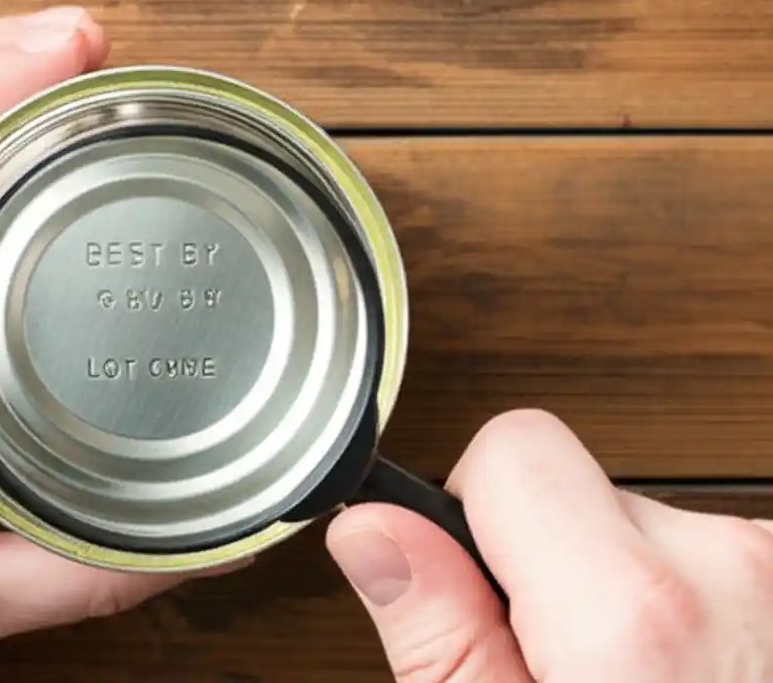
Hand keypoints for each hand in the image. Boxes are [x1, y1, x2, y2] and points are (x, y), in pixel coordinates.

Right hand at [328, 409, 772, 681]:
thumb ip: (437, 633)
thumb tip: (375, 534)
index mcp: (631, 612)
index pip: (517, 447)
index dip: (475, 510)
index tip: (485, 586)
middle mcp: (733, 575)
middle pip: (589, 494)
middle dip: (559, 568)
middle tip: (565, 671)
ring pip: (658, 537)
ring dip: (634, 599)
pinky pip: (720, 574)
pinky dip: (696, 620)